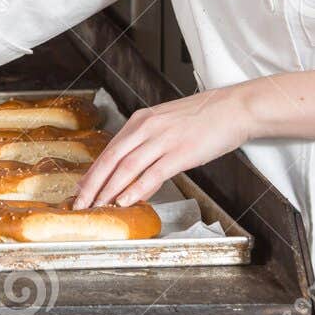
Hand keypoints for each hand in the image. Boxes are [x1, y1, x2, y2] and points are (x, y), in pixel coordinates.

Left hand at [71, 84, 256, 208]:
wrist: (234, 108)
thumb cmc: (203, 118)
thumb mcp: (166, 124)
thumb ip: (147, 143)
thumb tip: (131, 169)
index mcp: (141, 121)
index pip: (109, 150)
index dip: (93, 172)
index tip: (81, 190)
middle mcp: (147, 127)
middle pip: (111, 159)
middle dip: (93, 184)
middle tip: (80, 203)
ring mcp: (163, 139)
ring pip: (127, 167)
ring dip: (109, 190)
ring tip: (98, 206)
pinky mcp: (181, 152)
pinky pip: (153, 173)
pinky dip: (136, 189)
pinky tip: (126, 200)